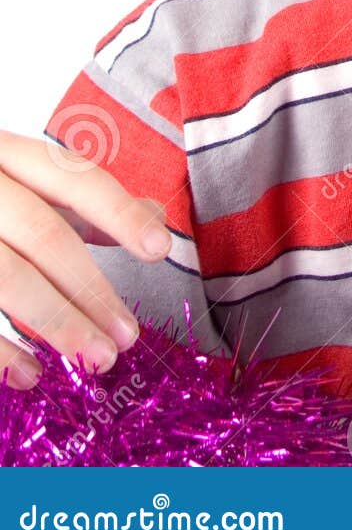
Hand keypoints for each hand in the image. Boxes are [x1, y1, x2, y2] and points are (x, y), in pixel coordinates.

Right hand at [0, 128, 172, 390]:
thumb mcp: (23, 181)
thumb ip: (79, 201)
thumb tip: (156, 218)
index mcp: (6, 153)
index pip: (72, 177)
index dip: (118, 212)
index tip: (159, 248)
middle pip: (42, 233)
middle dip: (90, 288)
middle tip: (127, 336)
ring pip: (5, 277)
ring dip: (55, 322)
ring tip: (95, 358)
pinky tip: (31, 376)